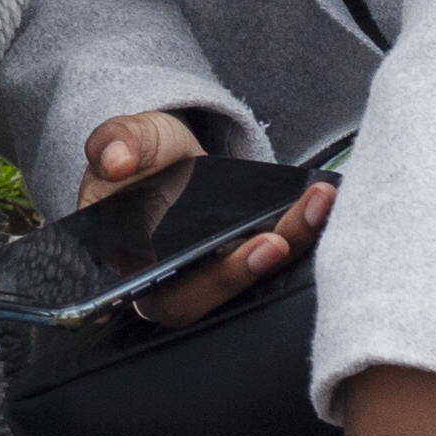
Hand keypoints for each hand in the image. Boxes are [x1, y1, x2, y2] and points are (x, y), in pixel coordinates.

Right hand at [75, 110, 335, 329]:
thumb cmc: (138, 154)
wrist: (165, 153)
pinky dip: (303, 232)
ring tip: (316, 204)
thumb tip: (114, 162)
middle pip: (213, 298)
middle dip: (250, 271)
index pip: (168, 296)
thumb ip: (113, 144)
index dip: (209, 283)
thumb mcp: (125, 137)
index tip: (243, 251)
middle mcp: (173, 282)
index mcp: (133, 264)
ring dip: (292, 245)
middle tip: (279, 240)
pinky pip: (274, 257)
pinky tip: (322, 202)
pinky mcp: (243, 257)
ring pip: (253, 281)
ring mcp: (212, 274)